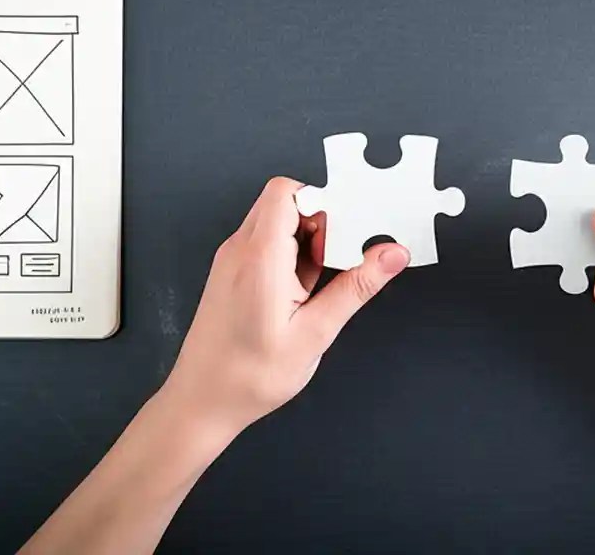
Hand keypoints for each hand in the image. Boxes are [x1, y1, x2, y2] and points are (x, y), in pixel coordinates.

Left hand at [160, 177, 409, 441]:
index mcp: (260, 257)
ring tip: (316, 287)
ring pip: (277, 222)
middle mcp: (240, 249)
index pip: (287, 192)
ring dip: (307, 242)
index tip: (350, 232)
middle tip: (337, 265)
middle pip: (285, 202)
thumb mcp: (315, 333)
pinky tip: (301, 295)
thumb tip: (392, 253)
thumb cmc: (252, 376)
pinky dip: (291, 257)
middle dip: (321, 223)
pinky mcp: (232, 273)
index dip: (324, 202)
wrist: (202, 402)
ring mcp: (232, 260)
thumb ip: (356, 287)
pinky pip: (267, 244)